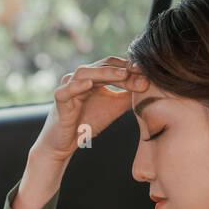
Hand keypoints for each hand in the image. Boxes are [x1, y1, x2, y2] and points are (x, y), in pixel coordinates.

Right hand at [30, 55, 149, 163]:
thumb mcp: (115, 107)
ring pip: (85, 73)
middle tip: (140, 72)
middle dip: (123, 69)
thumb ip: (129, 96)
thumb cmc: (89, 122)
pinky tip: (89, 85)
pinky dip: (76, 86)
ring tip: (123, 75)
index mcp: (94, 77)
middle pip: (103, 66)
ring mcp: (68, 86)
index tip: (149, 73)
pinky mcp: (59, 100)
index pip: (114, 66)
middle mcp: (81, 78)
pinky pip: (66, 90)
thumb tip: (149, 86)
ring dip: (105, 73)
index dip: (131, 68)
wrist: (67, 142)